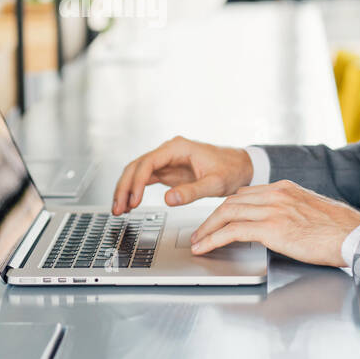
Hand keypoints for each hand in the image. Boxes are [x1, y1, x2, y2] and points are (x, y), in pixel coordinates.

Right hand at [112, 136, 254, 214]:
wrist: (241, 166)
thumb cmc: (231, 169)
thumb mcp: (215, 183)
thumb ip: (192, 191)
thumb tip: (168, 199)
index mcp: (178, 148)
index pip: (148, 162)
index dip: (137, 182)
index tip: (134, 200)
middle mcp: (168, 152)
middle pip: (136, 166)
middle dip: (124, 187)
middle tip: (118, 208)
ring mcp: (166, 161)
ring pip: (136, 173)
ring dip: (126, 190)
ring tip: (119, 209)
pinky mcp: (167, 172)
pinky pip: (144, 179)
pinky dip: (134, 191)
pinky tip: (129, 204)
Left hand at [189, 179, 359, 266]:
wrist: (355, 236)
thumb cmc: (340, 230)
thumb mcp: (312, 213)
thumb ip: (292, 214)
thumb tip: (282, 227)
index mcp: (285, 188)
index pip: (246, 194)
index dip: (227, 208)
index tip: (218, 219)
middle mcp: (276, 194)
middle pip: (232, 201)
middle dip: (211, 217)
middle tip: (200, 231)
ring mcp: (273, 209)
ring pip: (227, 213)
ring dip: (207, 229)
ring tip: (197, 242)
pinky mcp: (272, 228)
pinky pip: (233, 231)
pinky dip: (214, 239)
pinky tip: (206, 248)